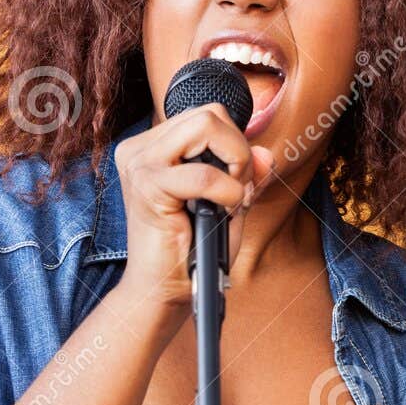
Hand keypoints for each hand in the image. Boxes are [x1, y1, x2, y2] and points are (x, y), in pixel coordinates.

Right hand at [112, 105, 274, 319]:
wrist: (162, 290)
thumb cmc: (193, 249)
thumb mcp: (229, 203)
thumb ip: (246, 174)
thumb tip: (265, 153)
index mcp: (155, 146)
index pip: (210, 116)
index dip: (236, 145)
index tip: (237, 182)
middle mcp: (141, 148)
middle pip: (211, 114)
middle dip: (239, 151)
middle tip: (237, 191)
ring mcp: (140, 163)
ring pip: (207, 126)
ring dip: (234, 167)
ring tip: (228, 200)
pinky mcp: (147, 186)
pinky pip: (205, 175)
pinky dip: (228, 193)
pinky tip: (223, 212)